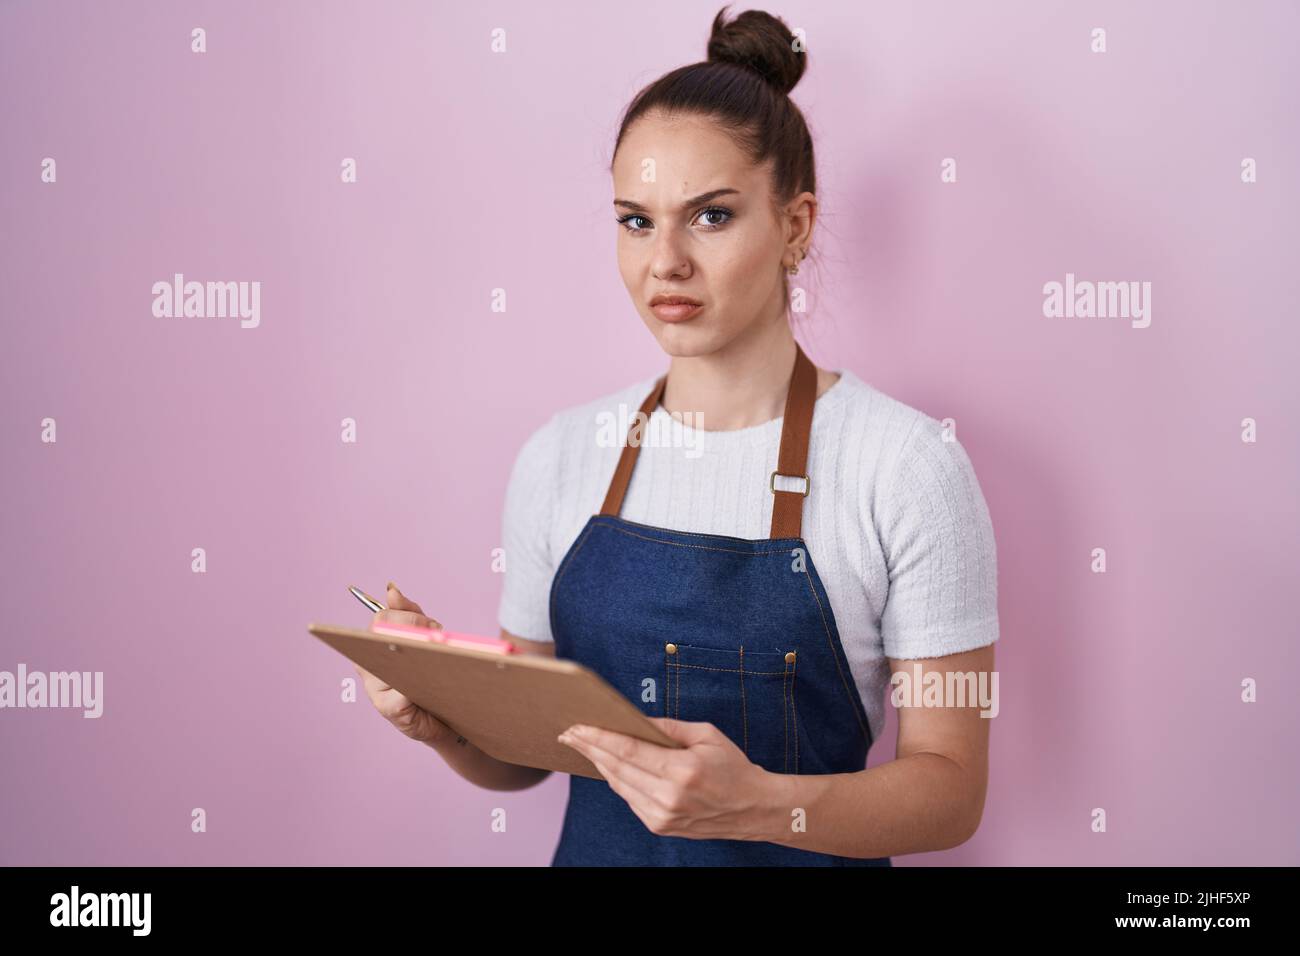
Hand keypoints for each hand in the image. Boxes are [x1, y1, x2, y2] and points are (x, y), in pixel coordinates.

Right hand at [356, 582, 452, 745]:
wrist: (449, 719)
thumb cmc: (433, 676)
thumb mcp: (423, 638)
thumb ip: (409, 613)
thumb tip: (391, 590)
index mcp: (373, 645)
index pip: (381, 617)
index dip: (408, 615)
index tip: (432, 623)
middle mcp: (367, 665)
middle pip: (381, 633)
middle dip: (416, 629)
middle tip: (440, 637)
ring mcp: (375, 689)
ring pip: (391, 659)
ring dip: (420, 654)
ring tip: (442, 657)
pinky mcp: (389, 709)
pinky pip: (402, 692)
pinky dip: (422, 684)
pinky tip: (438, 683)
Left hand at [557, 717, 775, 840]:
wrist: (752, 808)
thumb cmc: (732, 766)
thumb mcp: (707, 734)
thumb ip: (669, 727)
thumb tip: (636, 718)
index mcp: (682, 771)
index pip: (629, 751)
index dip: (599, 738)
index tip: (577, 727)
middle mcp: (669, 797)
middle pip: (617, 769)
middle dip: (590, 748)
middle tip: (568, 733)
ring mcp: (663, 816)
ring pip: (619, 785)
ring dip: (599, 764)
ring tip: (583, 745)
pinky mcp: (660, 825)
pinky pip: (629, 798)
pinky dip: (617, 779)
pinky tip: (607, 764)